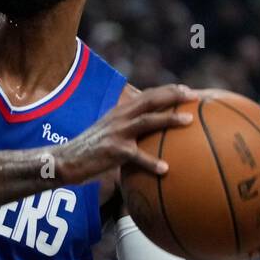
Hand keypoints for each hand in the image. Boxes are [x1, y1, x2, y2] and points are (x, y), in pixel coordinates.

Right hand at [53, 84, 196, 188]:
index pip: (147, 95)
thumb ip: (128, 131)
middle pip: (150, 101)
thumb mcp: (109, 133)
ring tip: (189, 121)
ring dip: (169, 119)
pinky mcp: (114, 151)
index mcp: (120, 112)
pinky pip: (137, 156)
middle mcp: (120, 117)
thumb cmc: (91, 150)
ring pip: (147, 121)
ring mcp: (117, 133)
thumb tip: (151, 138)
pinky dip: (152, 162)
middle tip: (193, 96)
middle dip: (173, 95)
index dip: (168, 91)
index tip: (188, 90)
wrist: (66, 160)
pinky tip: (166, 169)